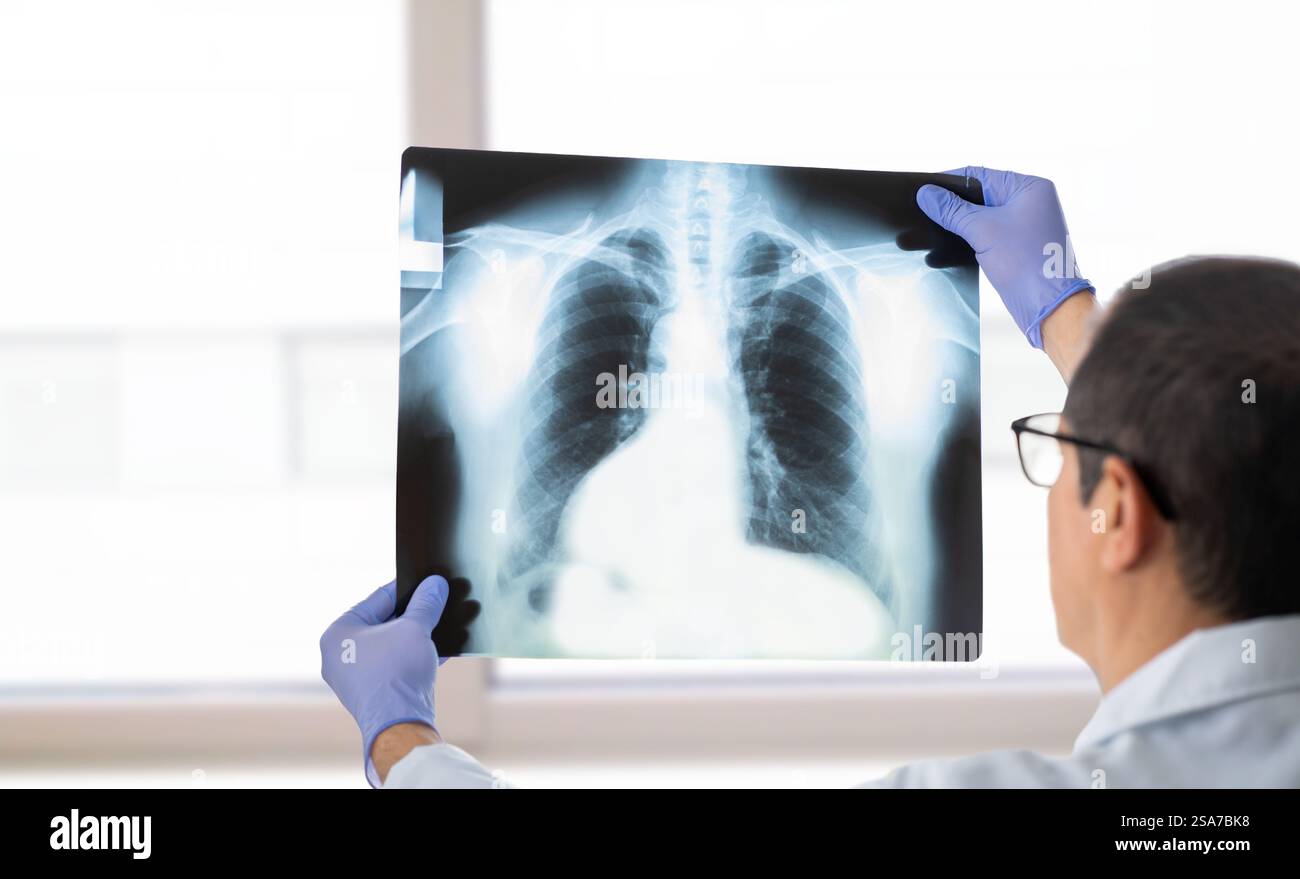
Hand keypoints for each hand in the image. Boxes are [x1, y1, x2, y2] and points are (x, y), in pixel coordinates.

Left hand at [320, 576, 447, 786]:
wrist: (400, 725)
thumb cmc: (396, 672)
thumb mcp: (415, 628)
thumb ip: (426, 603)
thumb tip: (436, 584)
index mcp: (338, 634)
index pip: (377, 599)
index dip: (406, 588)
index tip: (427, 581)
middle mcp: (339, 656)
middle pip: (384, 623)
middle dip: (414, 616)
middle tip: (436, 603)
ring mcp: (354, 678)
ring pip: (391, 647)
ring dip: (416, 638)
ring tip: (441, 627)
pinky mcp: (372, 695)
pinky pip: (394, 667)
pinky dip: (413, 658)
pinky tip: (438, 651)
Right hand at [916, 166, 1093, 348]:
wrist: (1048, 306)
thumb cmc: (1026, 263)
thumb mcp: (982, 230)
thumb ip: (951, 210)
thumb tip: (925, 194)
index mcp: (1030, 188)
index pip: (981, 175)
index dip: (949, 182)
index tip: (924, 190)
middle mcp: (1030, 202)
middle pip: (980, 195)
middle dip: (951, 205)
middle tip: (923, 210)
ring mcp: (1024, 224)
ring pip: (981, 217)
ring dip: (957, 224)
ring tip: (929, 229)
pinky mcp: (1017, 245)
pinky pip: (986, 235)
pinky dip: (967, 239)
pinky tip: (943, 248)